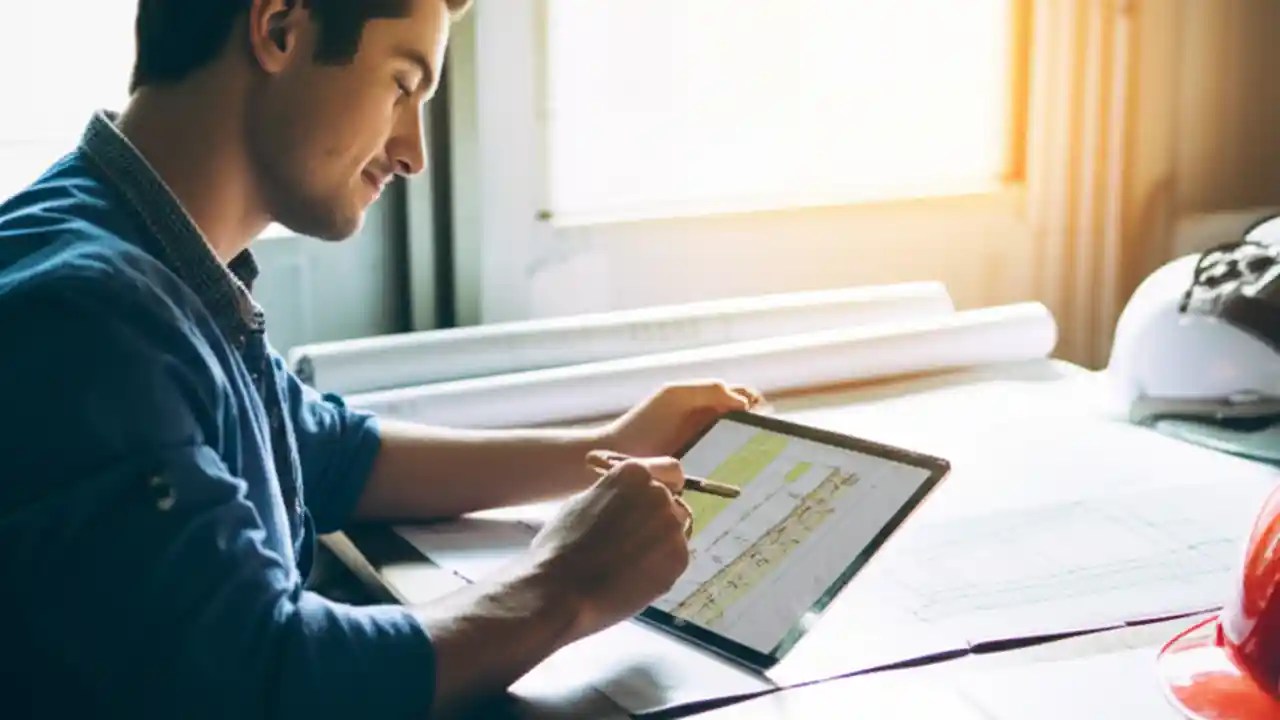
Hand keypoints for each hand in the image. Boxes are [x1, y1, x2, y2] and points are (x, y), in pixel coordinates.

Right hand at [527, 457, 692, 641]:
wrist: (562, 590)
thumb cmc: (561, 545)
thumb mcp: (581, 502)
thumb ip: (612, 493)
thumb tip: (623, 498)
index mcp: (634, 473)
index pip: (669, 471)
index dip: (661, 485)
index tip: (652, 500)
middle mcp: (660, 494)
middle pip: (671, 501)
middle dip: (655, 515)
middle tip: (632, 537)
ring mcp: (673, 527)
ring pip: (676, 529)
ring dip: (660, 539)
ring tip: (632, 559)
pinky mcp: (679, 559)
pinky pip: (675, 556)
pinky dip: (661, 564)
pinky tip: (636, 575)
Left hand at [601, 380, 765, 458]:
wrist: (620, 456)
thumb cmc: (645, 422)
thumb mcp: (675, 395)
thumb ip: (709, 390)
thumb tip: (745, 403)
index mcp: (707, 402)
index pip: (745, 398)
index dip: (757, 404)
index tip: (761, 415)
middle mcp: (712, 425)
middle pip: (749, 423)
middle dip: (762, 427)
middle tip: (765, 437)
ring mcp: (711, 450)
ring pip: (744, 447)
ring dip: (756, 448)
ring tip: (762, 455)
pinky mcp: (707, 474)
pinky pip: (731, 470)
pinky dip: (743, 469)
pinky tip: (749, 474)